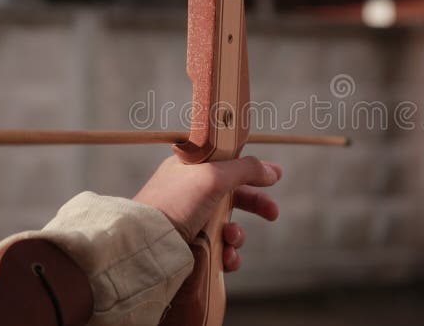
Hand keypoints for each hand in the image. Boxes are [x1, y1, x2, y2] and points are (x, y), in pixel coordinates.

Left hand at [133, 155, 281, 270]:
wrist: (147, 243)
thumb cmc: (176, 202)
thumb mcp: (213, 175)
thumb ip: (245, 169)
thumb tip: (271, 171)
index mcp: (191, 170)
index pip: (228, 166)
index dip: (252, 171)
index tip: (276, 176)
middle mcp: (191, 195)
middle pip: (233, 197)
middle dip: (256, 205)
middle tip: (273, 213)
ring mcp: (191, 223)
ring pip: (228, 227)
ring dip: (237, 235)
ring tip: (231, 239)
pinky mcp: (191, 249)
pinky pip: (220, 251)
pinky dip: (228, 256)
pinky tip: (227, 258)